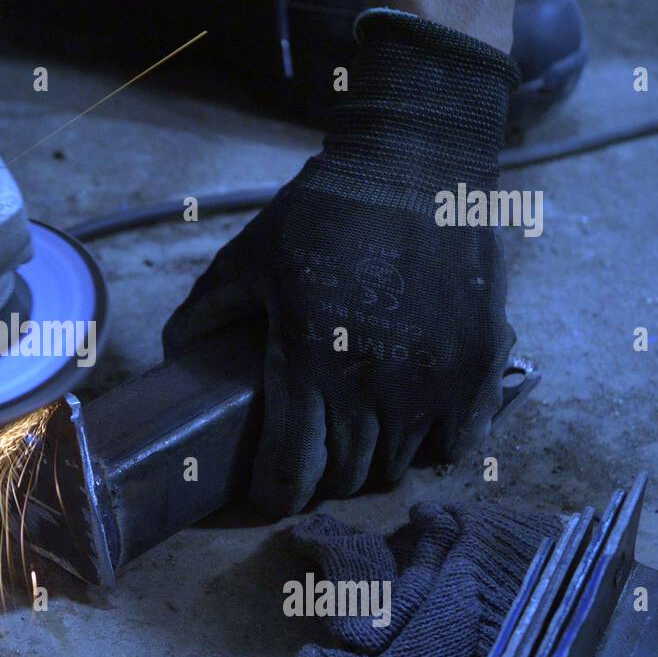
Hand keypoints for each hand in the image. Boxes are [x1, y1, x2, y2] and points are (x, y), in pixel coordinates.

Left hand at [165, 11, 519, 516]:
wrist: (416, 163)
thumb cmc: (323, 211)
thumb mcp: (248, 258)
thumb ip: (205, 313)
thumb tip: (176, 358)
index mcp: (308, 361)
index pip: (291, 471)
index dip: (275, 493)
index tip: (270, 492)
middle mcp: (373, 384)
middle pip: (346, 474)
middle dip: (323, 474)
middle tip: (314, 453)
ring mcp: (433, 380)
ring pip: (401, 463)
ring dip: (376, 458)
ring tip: (362, 431)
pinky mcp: (481, 366)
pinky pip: (460, 444)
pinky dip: (435, 444)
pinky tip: (415, 420)